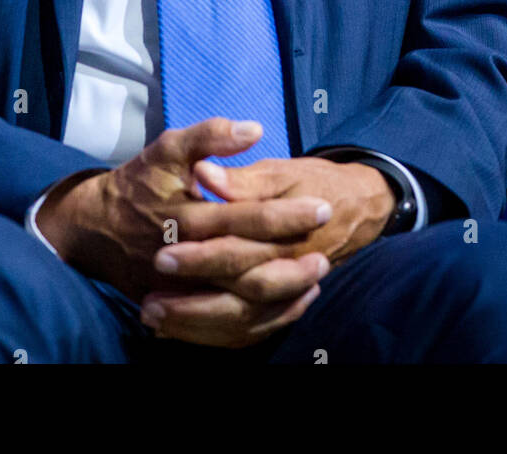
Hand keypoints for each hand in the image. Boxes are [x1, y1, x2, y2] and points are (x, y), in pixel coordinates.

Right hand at [36, 118, 334, 312]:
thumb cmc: (136, 182)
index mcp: (186, 215)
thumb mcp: (167, 149)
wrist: (95, 228)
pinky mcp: (182, 308)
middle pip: (248, 265)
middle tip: (326, 249)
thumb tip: (253, 129)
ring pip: (240, 302)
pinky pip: (227, 325)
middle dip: (291, 257)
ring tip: (317, 275)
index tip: (322, 206)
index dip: (286, 213)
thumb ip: (209, 136)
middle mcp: (187, 257)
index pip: (245, 217)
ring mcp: (183, 290)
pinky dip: (262, 316)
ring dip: (282, 291)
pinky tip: (289, 301)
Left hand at [138, 152, 395, 346]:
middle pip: (238, 291)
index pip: (237, 247)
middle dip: (192, 300)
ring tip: (153, 317)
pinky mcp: (282, 303)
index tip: (159, 255)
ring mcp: (287, 291)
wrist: (357, 206)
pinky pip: (250, 332)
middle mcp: (288, 267)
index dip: (199, 255)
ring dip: (197, 324)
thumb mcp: (279, 170)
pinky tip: (178, 332)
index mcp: (287, 232)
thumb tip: (203, 173)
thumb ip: (242, 177)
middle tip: (149, 300)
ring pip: (243, 320)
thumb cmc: (311, 181)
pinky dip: (214, 335)